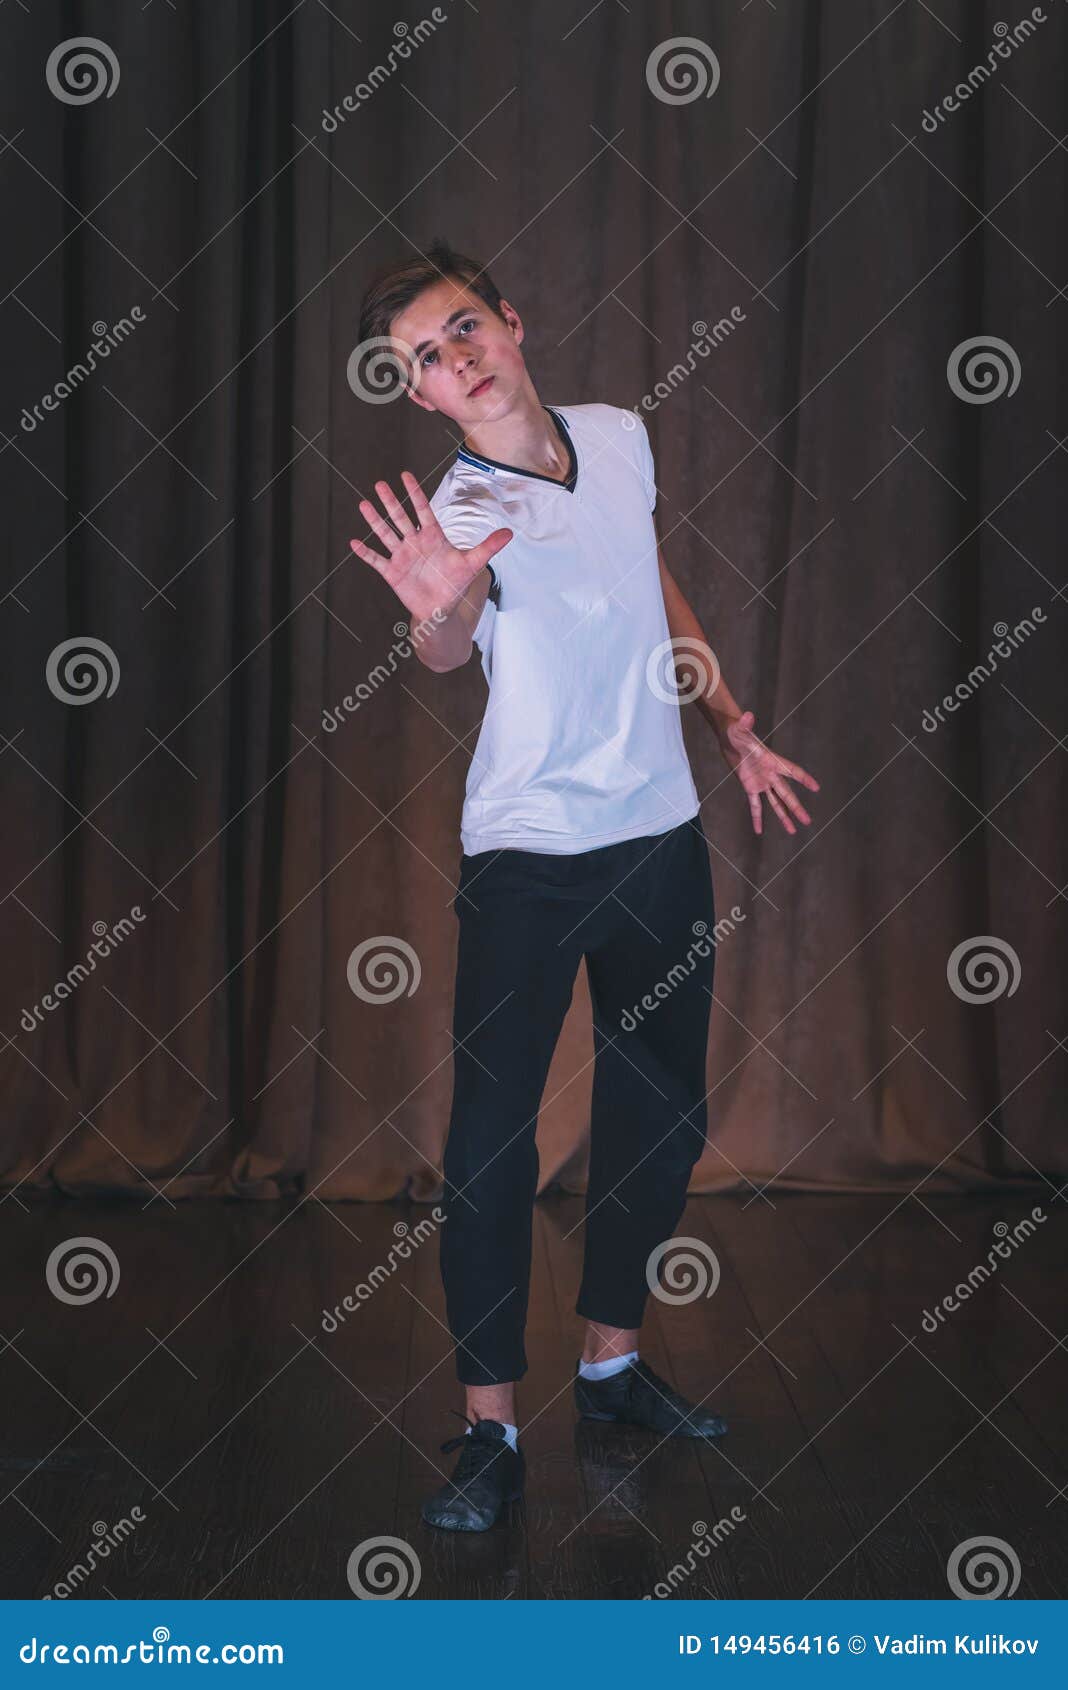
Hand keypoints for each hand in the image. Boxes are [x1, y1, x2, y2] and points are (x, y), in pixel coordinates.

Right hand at [350, 469, 512, 624]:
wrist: (441, 609)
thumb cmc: (455, 584)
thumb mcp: (473, 564)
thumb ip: (488, 547)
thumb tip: (510, 533)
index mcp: (433, 537)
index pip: (423, 510)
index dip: (415, 493)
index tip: (405, 475)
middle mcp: (415, 543)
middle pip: (401, 518)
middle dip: (391, 502)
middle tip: (379, 483)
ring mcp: (402, 556)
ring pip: (386, 535)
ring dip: (375, 520)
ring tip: (363, 504)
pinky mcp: (392, 573)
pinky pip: (377, 561)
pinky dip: (366, 553)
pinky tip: (354, 543)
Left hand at [719, 710, 819, 835]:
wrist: (730, 737)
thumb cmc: (737, 730)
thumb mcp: (739, 728)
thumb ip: (745, 725)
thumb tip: (748, 715)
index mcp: (772, 761)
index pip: (791, 771)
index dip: (803, 779)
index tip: (816, 787)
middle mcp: (770, 774)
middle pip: (786, 794)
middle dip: (796, 808)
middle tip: (808, 821)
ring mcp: (762, 782)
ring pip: (775, 803)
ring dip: (784, 817)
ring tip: (793, 831)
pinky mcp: (750, 787)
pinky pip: (755, 805)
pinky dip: (757, 817)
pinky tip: (759, 831)